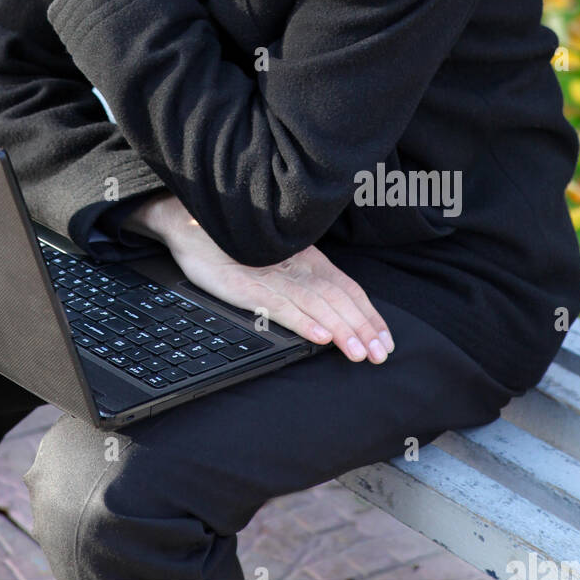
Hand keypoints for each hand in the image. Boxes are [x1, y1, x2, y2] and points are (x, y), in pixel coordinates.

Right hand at [156, 207, 395, 363]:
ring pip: (317, 305)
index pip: (347, 288)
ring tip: (359, 353)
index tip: (385, 340)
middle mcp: (295, 266)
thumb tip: (327, 308)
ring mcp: (273, 277)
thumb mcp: (276, 257)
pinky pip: (282, 307)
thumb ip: (301, 277)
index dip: (369, 315)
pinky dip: (304, 323)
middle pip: (339, 298)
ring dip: (342, 330)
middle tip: (381, 355)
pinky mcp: (248, 287)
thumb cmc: (234, 243)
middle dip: (364, 328)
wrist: (193, 223)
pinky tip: (321, 338)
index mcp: (306, 259)